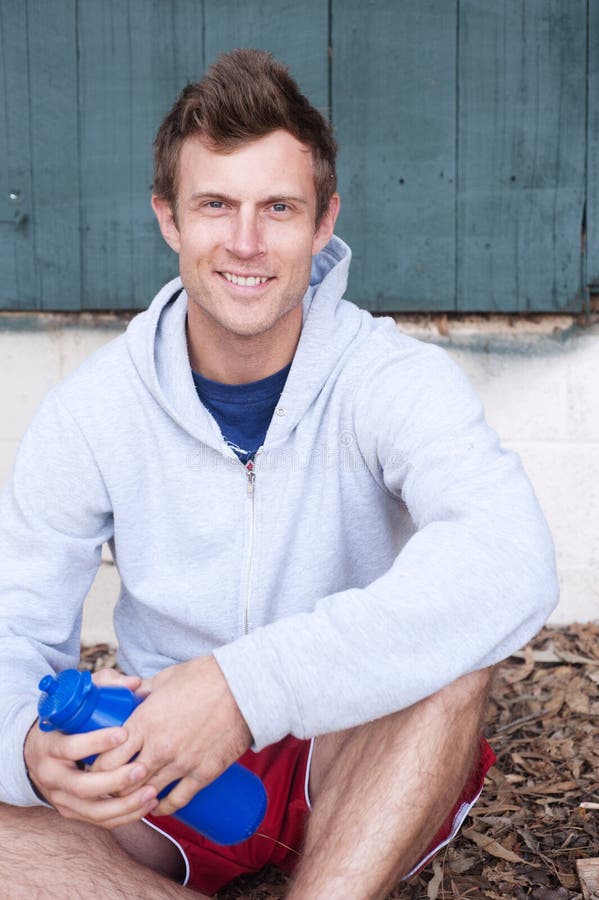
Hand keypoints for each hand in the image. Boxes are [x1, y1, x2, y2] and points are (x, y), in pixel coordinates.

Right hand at [24, 668, 158, 828]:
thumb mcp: (78, 701)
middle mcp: (52, 776)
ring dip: (124, 805)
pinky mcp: (72, 812)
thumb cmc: (67, 722)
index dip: (97, 742)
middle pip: (83, 786)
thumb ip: (105, 685)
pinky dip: (124, 816)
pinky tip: (147, 805)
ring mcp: (61, 797)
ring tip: (152, 792)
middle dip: (115, 780)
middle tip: (142, 769)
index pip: (70, 747)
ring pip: (92, 809)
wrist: (38, 754)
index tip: (124, 733)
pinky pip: (99, 820)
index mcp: (49, 746)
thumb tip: (135, 684)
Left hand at [92, 655, 251, 815]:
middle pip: (123, 782)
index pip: (107, 758)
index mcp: (145, 721)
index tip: (98, 766)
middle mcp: (159, 747)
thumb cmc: (204, 676)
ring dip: (135, 799)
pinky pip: (177, 801)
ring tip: (131, 796)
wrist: (244, 686)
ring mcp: (182, 763)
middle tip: (110, 786)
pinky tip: (156, 806)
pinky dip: (162, 808)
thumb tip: (129, 697)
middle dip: (112, 787)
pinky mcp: (204, 773)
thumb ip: (144, 692)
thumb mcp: (165, 679)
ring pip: (147, 794)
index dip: (98, 766)